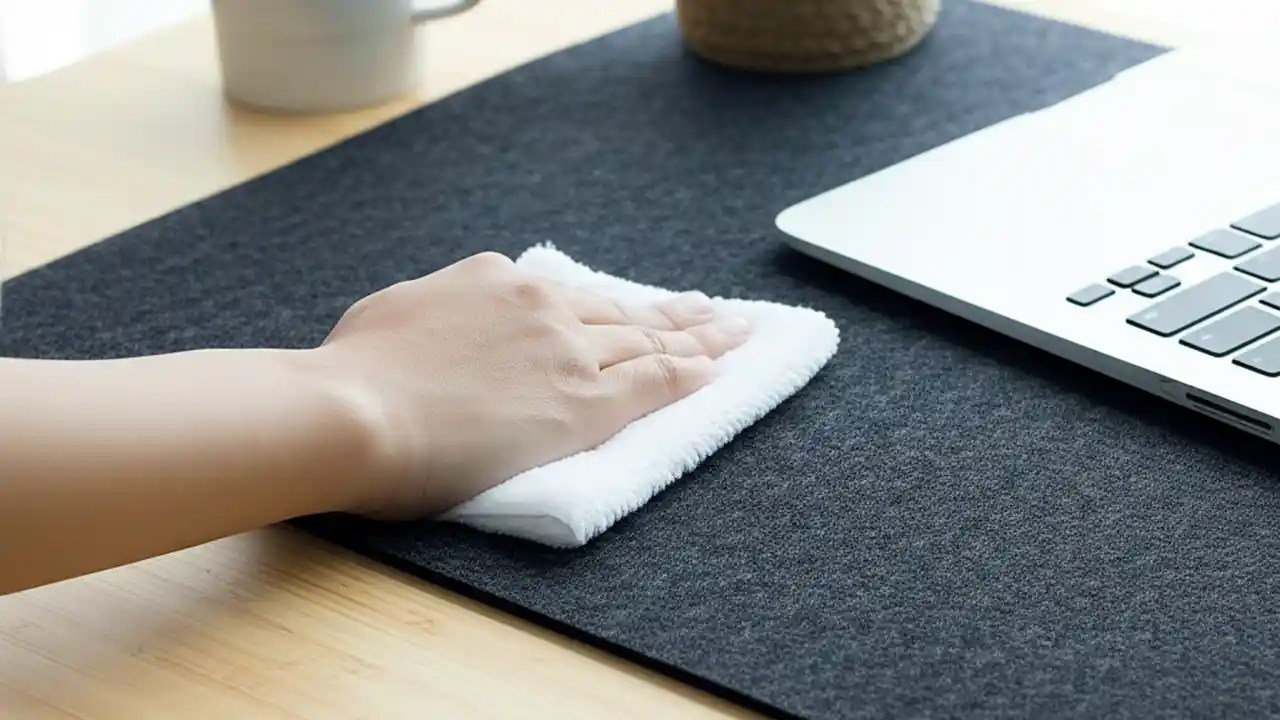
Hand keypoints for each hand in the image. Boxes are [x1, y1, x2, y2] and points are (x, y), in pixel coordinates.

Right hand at [309, 251, 749, 518]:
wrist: (355, 412)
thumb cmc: (354, 373)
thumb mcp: (395, 315)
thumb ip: (439, 314)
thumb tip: (444, 322)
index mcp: (497, 282)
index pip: (574, 297)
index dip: (616, 303)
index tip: (641, 303)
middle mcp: (543, 308)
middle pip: (624, 312)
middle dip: (676, 313)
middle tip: (716, 313)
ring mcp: (569, 354)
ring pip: (651, 341)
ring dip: (700, 339)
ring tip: (735, 335)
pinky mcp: (584, 406)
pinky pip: (655, 383)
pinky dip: (691, 374)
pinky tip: (717, 371)